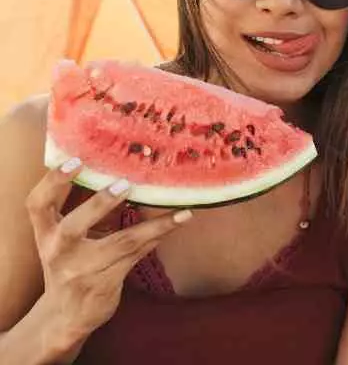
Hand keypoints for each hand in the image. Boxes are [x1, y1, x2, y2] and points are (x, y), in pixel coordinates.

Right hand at [26, 158, 190, 352]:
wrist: (65, 315)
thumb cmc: (71, 262)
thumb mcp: (68, 238)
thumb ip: (88, 210)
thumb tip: (123, 168)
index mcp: (45, 233)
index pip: (37, 204)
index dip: (52, 182)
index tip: (74, 161)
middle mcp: (59, 251)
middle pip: (73, 226)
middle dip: (99, 205)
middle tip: (125, 184)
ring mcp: (81, 270)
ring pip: (121, 243)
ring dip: (154, 226)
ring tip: (181, 212)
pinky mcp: (104, 283)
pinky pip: (137, 255)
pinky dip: (158, 236)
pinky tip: (179, 222)